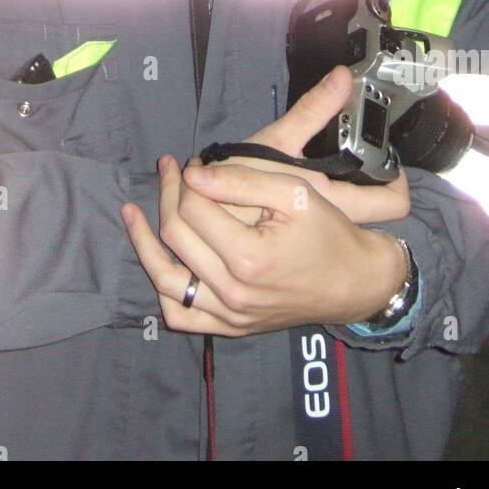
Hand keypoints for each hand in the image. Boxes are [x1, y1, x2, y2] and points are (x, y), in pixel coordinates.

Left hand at [120, 154, 405, 336]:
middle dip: (166, 194)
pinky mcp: (230, 327)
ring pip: (165, 278)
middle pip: (176, 236)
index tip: (192, 161)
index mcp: (249, 259)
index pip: (193, 208)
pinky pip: (179, 314)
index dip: (186, 178)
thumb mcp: (295, 193)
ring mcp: (229, 315)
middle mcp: (233, 293)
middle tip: (169, 169)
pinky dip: (162, 288)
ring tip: (132, 213)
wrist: (356, 283)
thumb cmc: (329, 234)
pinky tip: (158, 260)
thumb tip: (193, 174)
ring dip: (144, 242)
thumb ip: (242, 181)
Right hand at [193, 65, 410, 226]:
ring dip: (352, 202)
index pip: (395, 203)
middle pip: (382, 218)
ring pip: (356, 225)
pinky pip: (329, 233)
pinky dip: (327, 217)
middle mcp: (331, 226)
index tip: (393, 163)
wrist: (199, 216)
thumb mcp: (276, 141)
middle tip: (370, 168)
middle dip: (379, 191)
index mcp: (335, 202)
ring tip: (339, 176)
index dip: (402, 183)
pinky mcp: (297, 242)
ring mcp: (317, 238)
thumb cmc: (237, 181)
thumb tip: (344, 77)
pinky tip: (311, 197)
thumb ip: (313, 110)